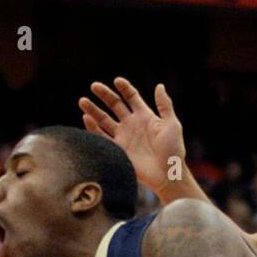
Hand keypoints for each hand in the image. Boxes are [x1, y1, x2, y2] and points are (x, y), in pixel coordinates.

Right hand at [79, 77, 184, 196]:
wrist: (167, 175)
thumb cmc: (173, 151)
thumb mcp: (172, 125)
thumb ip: (164, 105)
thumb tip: (159, 85)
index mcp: (145, 116)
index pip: (131, 97)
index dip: (124, 88)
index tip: (117, 81)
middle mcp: (132, 124)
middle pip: (115, 105)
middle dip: (104, 95)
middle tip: (93, 86)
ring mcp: (124, 137)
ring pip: (105, 119)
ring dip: (93, 110)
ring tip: (82, 101)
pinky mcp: (118, 150)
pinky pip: (102, 137)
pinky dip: (93, 128)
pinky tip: (86, 118)